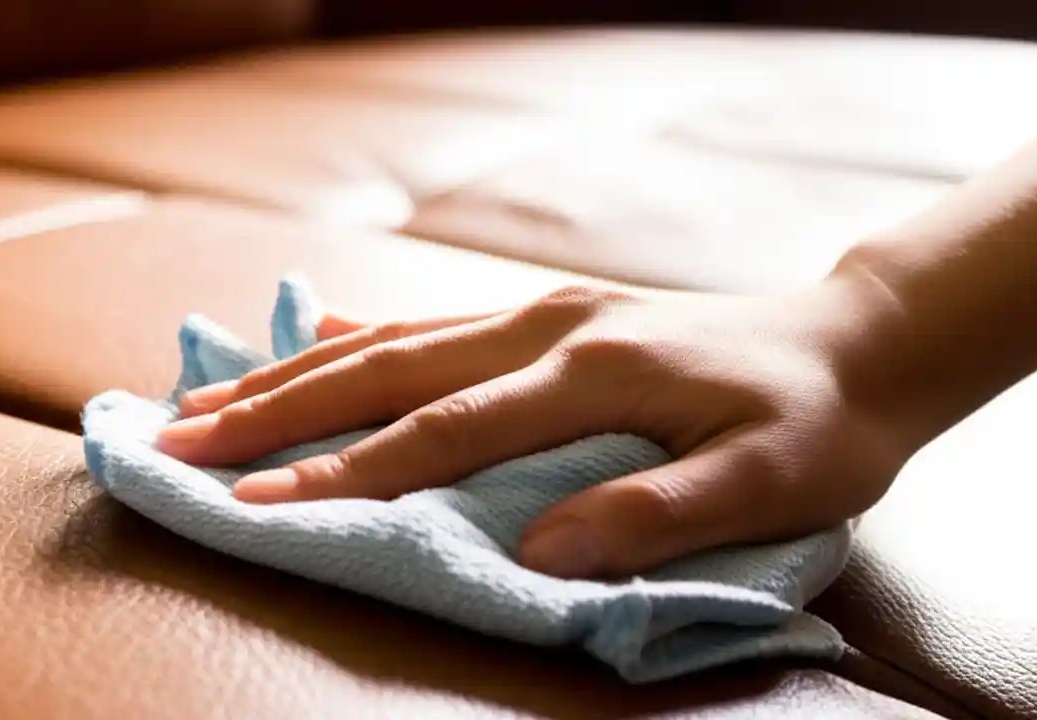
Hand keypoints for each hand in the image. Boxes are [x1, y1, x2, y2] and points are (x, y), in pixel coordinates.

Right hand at [156, 277, 914, 578]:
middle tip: (179, 441)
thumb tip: (544, 557)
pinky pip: (435, 325)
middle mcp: (551, 330)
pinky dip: (360, 337)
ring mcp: (547, 316)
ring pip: (397, 340)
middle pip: (388, 369)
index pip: (442, 430)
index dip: (347, 472)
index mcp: (591, 371)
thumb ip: (655, 513)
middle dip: (278, 411)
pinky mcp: (554, 319)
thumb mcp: (765, 482)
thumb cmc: (818, 423)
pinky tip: (313, 339)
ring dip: (297, 371)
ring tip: (210, 399)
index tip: (256, 503)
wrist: (857, 343)